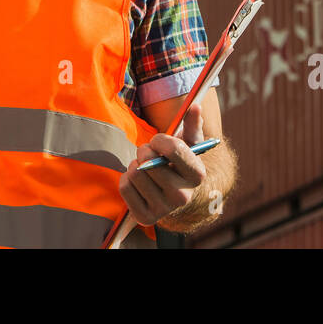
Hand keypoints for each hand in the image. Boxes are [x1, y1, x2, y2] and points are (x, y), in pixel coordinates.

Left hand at [118, 103, 207, 226]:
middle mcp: (183, 197)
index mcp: (197, 175)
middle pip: (149, 162)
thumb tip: (195, 106)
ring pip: (135, 173)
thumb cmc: (178, 160)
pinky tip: (138, 182)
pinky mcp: (144, 218)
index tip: (158, 141)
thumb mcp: (188, 142)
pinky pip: (124, 187)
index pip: (174, 149)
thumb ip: (192, 123)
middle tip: (149, 154)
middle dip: (145, 151)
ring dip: (136, 164)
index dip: (160, 140)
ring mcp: (164, 210)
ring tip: (145, 168)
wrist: (170, 189)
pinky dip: (126, 179)